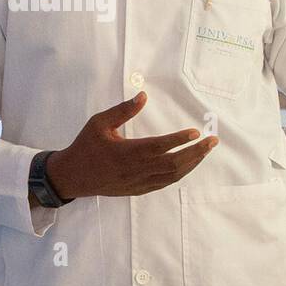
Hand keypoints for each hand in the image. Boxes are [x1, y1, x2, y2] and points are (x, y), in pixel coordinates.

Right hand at [45, 92, 217, 198]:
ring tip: (205, 151)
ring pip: (173, 175)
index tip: (195, 131)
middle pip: (174, 163)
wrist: (73, 176)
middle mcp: (136, 170)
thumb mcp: (99, 123)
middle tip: (213, 141)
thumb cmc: (85, 146)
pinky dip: (179, 174)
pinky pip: (164, 183)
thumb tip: (143, 95)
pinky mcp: (138, 190)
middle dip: (197, 152)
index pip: (161, 146)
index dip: (180, 140)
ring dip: (192, 163)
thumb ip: (123, 110)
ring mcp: (139, 182)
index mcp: (127, 152)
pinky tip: (188, 165)